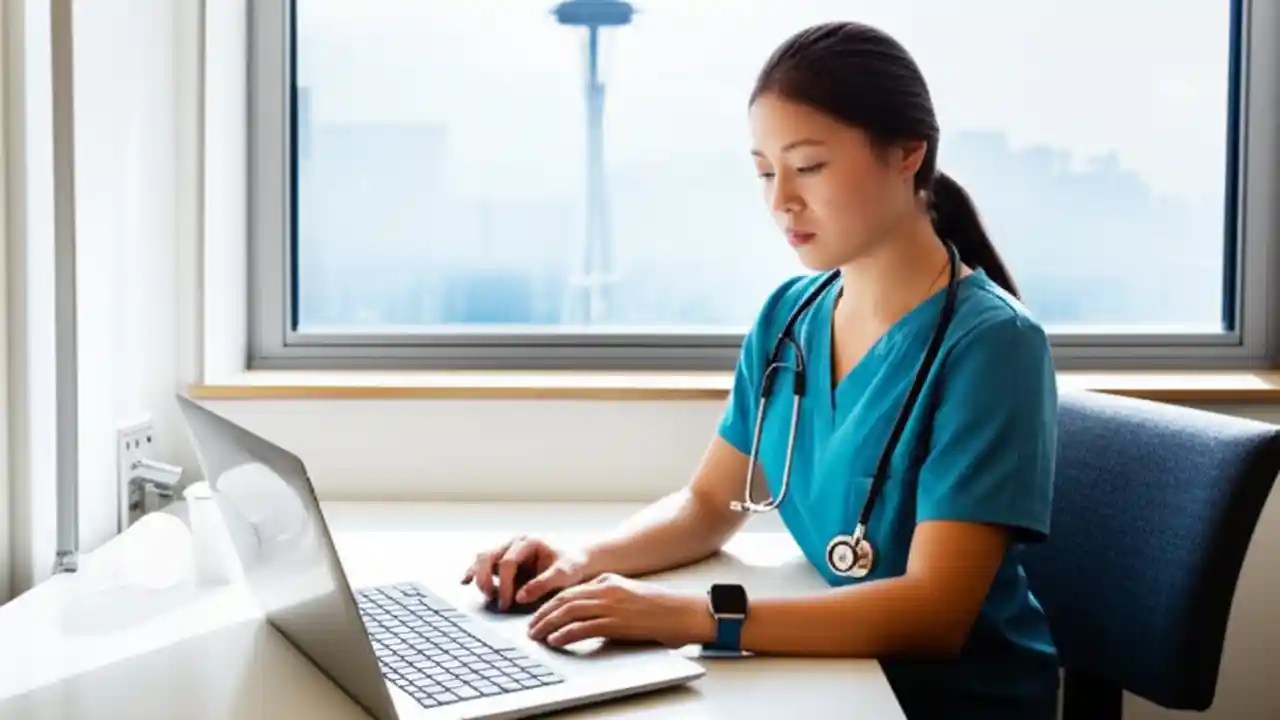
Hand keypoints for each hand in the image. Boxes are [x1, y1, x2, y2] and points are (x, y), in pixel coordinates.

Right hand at [461, 535, 589, 610]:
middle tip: (492, 599)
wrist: (576, 562)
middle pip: (488, 556)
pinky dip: (473, 572)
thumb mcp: (565, 574)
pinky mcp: (502, 561)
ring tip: (486, 595)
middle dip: (486, 579)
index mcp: (529, 542)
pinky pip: (482, 565)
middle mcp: (514, 543)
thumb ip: (544, 583)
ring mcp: (507, 550)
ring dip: (479, 576)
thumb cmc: (572, 566)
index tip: (508, 603)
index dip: (505, 584)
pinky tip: (464, 581)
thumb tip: (520, 596)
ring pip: (482, 558)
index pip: (508, 561)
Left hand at [527, 573, 715, 648]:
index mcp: (606, 581)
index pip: (569, 590)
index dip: (549, 603)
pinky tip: (555, 640)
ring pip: (569, 612)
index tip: (538, 614)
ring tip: (536, 635)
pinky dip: (566, 634)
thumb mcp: (627, 590)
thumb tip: (586, 603)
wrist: (680, 612)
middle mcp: (605, 590)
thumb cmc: (657, 605)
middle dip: (543, 613)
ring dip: (548, 624)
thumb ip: (607, 591)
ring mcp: (611, 606)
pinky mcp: (617, 622)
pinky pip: (584, 628)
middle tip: (530, 627)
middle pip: (564, 600)